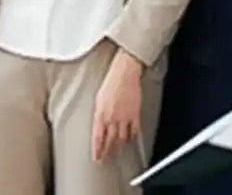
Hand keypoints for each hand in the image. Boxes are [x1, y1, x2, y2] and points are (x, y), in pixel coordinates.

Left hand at [92, 48, 143, 162]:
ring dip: (119, 145)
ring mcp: (124, 118)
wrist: (124, 74)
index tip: (96, 158)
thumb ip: (99, 114)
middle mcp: (112, 118)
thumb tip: (99, 124)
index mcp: (100, 114)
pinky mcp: (135, 115)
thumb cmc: (110, 83)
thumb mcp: (98, 99)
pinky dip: (132, 136)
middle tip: (105, 158)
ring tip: (117, 148)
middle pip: (110, 141)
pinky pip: (134, 130)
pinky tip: (130, 138)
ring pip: (122, 138)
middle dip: (107, 151)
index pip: (97, 137)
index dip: (97, 150)